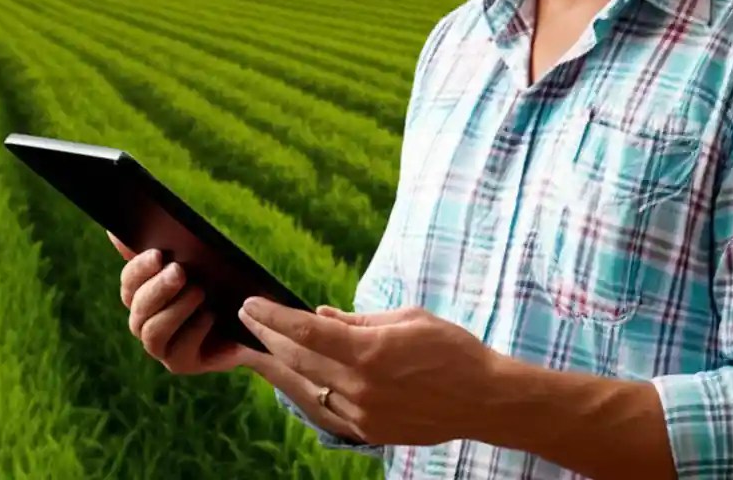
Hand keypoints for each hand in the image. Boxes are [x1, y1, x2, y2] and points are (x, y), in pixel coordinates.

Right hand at [110, 231, 255, 374]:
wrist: (253, 323)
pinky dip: (193, 330)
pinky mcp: (180, 363)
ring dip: (174, 309)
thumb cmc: (221, 287)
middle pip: (136, 306)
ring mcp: (161, 345)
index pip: (129, 281)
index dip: (139, 268)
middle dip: (158, 287)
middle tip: (179, 271)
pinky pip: (177, 350)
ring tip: (199, 292)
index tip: (158, 254)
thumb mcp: (198, 264)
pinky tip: (209, 316)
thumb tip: (116, 233)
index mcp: (144, 293)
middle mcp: (145, 321)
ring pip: (152, 330)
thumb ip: (163, 249)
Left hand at [237, 299, 503, 446]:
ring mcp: (361, 412)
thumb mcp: (410, 319)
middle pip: (297, 358)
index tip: (250, 303)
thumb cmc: (453, 350)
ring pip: (307, 384)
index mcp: (369, 351)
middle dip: (268, 335)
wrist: (484, 399)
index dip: (272, 316)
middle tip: (249, 317)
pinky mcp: (367, 429)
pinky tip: (304, 372)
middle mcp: (359, 385)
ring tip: (265, 343)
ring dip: (283, 362)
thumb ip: (361, 320)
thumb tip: (321, 316)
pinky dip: (311, 384)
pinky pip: (328, 404)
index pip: (305, 331)